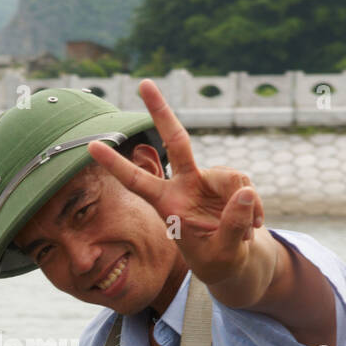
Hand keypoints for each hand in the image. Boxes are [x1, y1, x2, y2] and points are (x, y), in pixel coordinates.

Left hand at [87, 79, 265, 286]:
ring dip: (245, 208)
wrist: (233, 262)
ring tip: (248, 233)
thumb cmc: (218, 260)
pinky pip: (247, 188)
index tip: (91, 146)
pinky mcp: (230, 182)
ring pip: (234, 179)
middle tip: (144, 83)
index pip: (138, 182)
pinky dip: (255, 208)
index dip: (116, 165)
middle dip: (161, 112)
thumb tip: (245, 192)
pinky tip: (255, 226)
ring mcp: (209, 180)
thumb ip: (233, 225)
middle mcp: (186, 185)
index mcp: (168, 205)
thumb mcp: (223, 253)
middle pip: (176, 142)